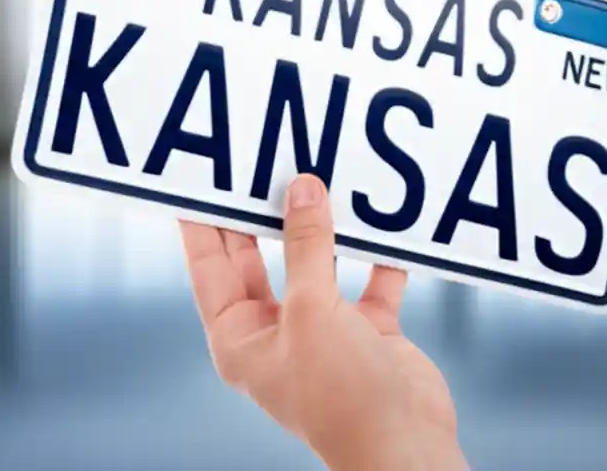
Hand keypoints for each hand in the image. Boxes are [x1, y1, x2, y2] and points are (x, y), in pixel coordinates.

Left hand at [179, 174, 464, 470]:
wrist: (406, 443)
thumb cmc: (342, 398)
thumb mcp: (312, 310)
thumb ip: (307, 246)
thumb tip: (301, 190)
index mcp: (240, 338)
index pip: (210, 266)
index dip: (203, 221)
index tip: (199, 177)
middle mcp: (276, 331)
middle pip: (262, 257)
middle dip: (264, 214)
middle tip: (262, 164)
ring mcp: (322, 331)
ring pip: (318, 264)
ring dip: (325, 229)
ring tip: (323, 177)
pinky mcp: (366, 330)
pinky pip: (369, 280)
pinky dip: (378, 255)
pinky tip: (385, 223)